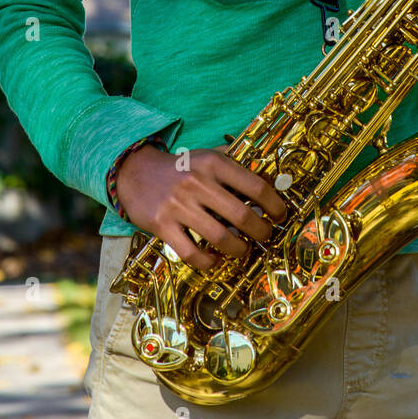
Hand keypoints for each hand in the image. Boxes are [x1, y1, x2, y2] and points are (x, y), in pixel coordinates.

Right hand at [114, 144, 287, 270]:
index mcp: (214, 164)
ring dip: (239, 249)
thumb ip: (235, 166)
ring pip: (220, 238)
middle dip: (262, 231)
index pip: (256, 187)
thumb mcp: (208, 156)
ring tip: (243, 249)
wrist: (136, 171)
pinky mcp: (162, 226)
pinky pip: (192, 253)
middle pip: (242, 216)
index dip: (275, 205)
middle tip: (265, 236)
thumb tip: (271, 182)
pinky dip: (209, 261)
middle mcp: (198, 183)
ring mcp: (179, 206)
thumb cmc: (181, 167)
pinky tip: (216, 259)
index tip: (281, 215)